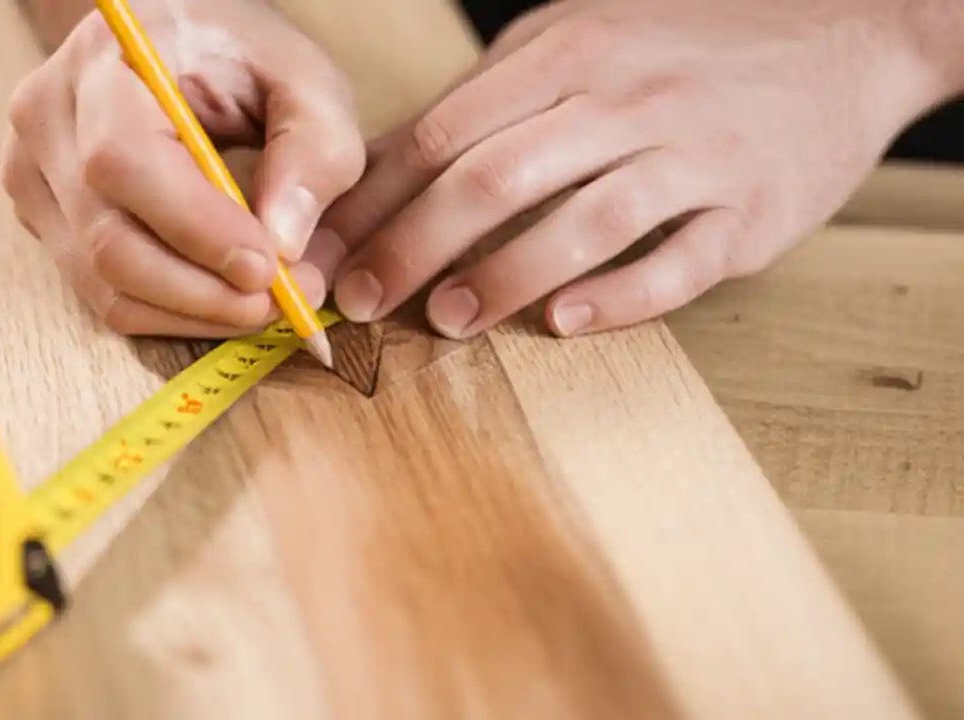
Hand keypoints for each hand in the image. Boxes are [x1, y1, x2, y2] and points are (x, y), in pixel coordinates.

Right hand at [3, 2, 363, 336]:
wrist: (178, 44)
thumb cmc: (241, 58)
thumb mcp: (305, 81)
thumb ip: (315, 151)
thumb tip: (285, 244)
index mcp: (104, 59)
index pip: (124, 160)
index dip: (195, 228)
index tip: (266, 266)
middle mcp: (48, 117)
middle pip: (108, 240)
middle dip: (204, 291)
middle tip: (282, 301)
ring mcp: (32, 173)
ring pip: (104, 283)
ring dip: (193, 312)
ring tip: (264, 302)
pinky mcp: (43, 219)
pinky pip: (101, 293)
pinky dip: (170, 312)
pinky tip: (222, 298)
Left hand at [318, 0, 953, 338]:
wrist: (844, 34)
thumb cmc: (682, 48)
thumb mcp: (581, 39)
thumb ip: (494, 98)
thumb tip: (387, 167)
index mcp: (568, 52)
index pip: (445, 130)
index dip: (375, 198)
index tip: (325, 249)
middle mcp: (625, 98)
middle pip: (493, 177)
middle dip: (409, 245)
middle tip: (359, 298)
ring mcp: (692, 153)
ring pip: (580, 221)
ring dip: (499, 277)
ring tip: (444, 320)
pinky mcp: (750, 211)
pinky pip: (676, 261)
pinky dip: (619, 297)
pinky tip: (565, 323)